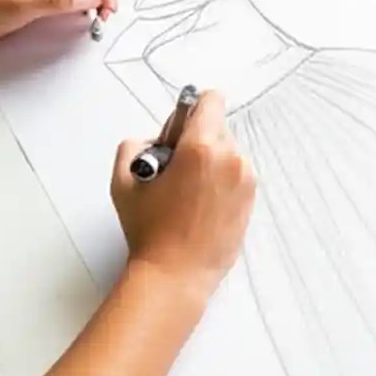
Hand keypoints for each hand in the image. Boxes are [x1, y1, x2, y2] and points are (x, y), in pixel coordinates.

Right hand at [110, 91, 255, 294]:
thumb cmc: (150, 231)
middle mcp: (231, 159)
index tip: (177, 133)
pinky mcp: (251, 201)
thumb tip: (155, 141)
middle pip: (216, 127)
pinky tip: (199, 206)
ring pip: (226, 152)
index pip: (210, 100)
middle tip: (173, 170)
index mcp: (202, 147)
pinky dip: (219, 181)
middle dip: (195, 140)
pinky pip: (234, 175)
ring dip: (208, 161)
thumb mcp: (124, 180)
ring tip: (186, 193)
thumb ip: (134, 145)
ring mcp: (246, 181)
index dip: (190, 110)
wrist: (176, 275)